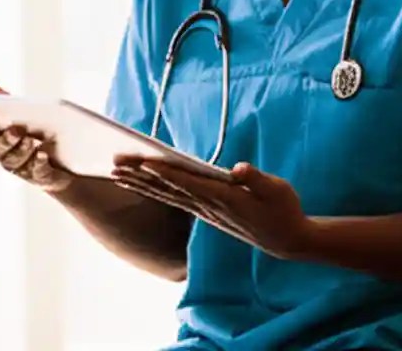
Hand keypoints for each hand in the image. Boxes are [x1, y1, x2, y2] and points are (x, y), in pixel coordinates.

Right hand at [0, 79, 72, 192]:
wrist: (72, 160)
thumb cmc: (42, 132)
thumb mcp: (26, 111)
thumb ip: (3, 98)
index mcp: (0, 138)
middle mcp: (8, 156)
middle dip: (3, 140)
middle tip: (15, 129)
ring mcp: (24, 168)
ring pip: (15, 163)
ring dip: (21, 150)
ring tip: (31, 140)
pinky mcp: (43, 177)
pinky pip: (38, 173)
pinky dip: (38, 163)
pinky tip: (43, 154)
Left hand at [111, 160, 312, 258]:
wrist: (286, 240)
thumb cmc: (284, 209)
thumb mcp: (277, 189)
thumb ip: (256, 178)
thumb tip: (239, 169)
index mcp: (225, 197)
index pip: (189, 182)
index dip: (166, 172)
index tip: (144, 161)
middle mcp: (210, 206)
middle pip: (168, 189)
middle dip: (141, 176)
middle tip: (115, 164)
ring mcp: (206, 211)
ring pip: (167, 196)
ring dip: (141, 185)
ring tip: (117, 174)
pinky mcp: (207, 213)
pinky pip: (174, 200)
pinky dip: (155, 191)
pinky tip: (142, 185)